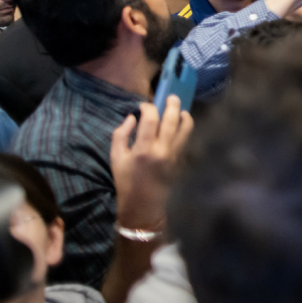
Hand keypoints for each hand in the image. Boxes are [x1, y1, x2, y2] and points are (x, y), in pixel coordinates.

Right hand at [111, 99, 193, 230]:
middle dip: (172, 104)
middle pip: (173, 119)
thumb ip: (121, 134)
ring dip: (184, 115)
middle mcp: (163, 150)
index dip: (148, 107)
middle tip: (170, 96)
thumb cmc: (126, 181)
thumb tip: (132, 117)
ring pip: (185, 128)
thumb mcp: (116, 158)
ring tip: (180, 109)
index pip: (151, 119)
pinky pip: (186, 139)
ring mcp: (175, 155)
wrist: (143, 206)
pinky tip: (181, 123)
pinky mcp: (181, 160)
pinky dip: (185, 128)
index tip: (143, 105)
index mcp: (144, 149)